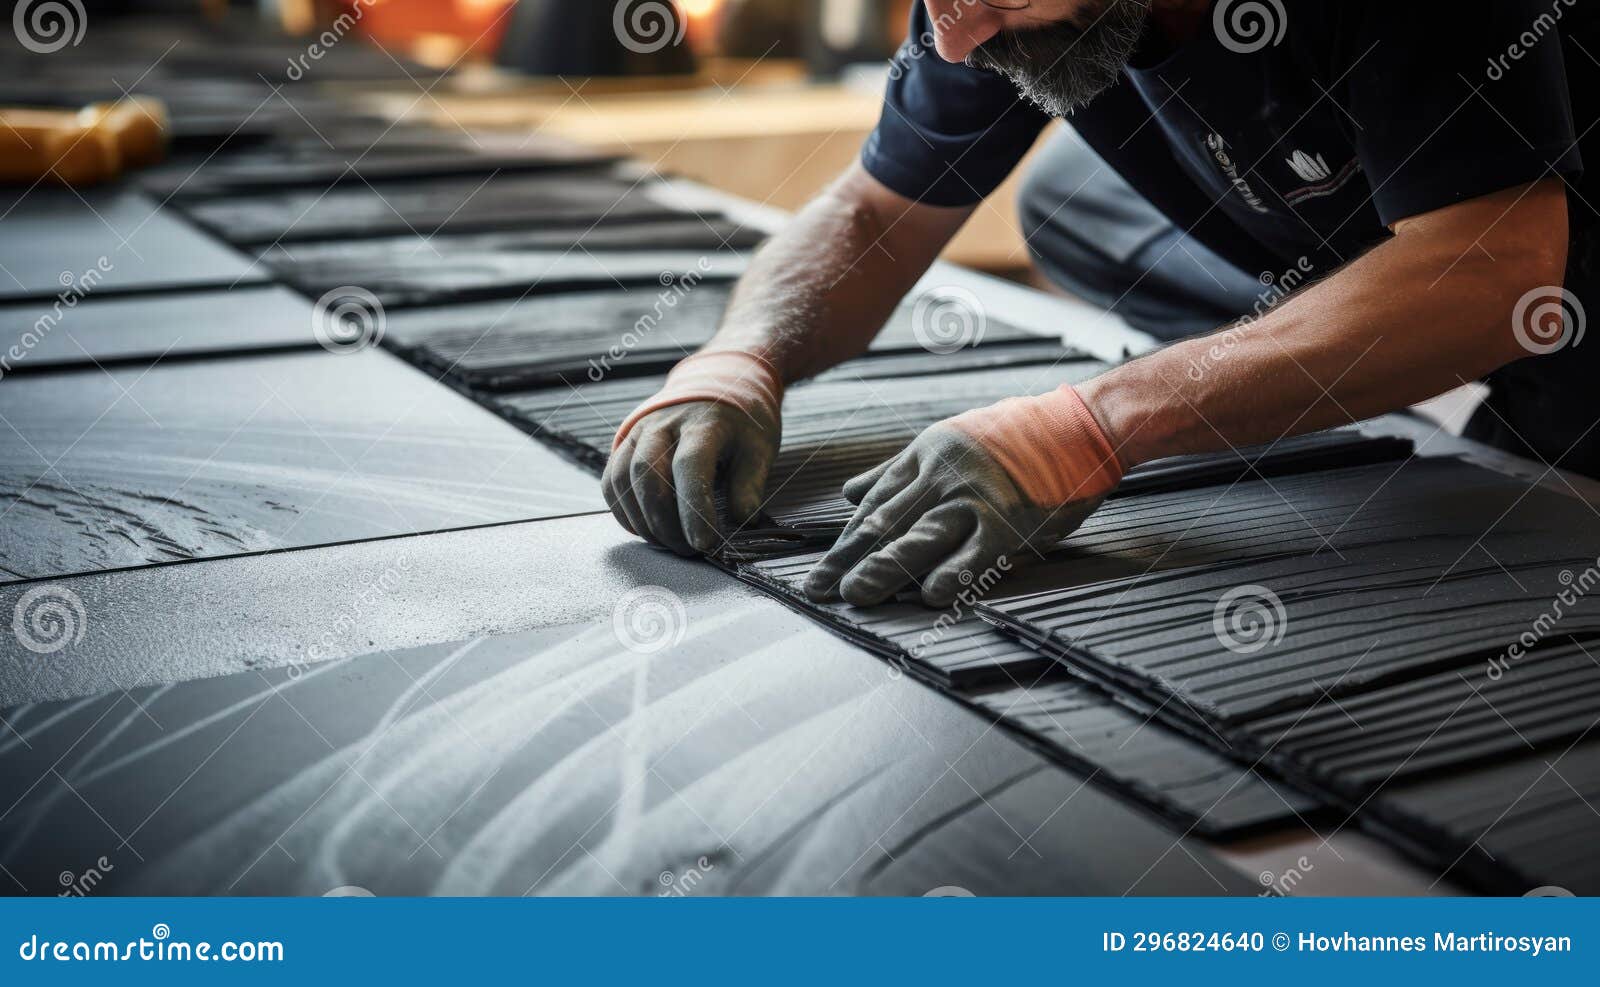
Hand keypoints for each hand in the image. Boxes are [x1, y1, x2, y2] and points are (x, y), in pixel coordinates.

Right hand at [603, 399, 778, 556]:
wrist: (716, 384)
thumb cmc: (740, 421)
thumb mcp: (759, 447)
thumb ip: (750, 484)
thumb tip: (743, 522)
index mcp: (703, 422)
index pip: (690, 466)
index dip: (694, 509)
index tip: (704, 543)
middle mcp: (664, 424)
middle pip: (648, 476)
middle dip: (665, 523)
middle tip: (687, 550)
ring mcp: (639, 431)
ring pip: (623, 480)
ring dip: (642, 521)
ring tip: (668, 543)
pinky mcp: (624, 442)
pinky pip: (611, 481)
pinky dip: (624, 511)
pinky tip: (645, 528)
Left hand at [802, 424, 1102, 607]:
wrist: (1080, 425)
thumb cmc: (1017, 436)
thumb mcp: (949, 439)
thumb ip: (897, 470)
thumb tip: (848, 492)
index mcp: (925, 455)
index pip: (873, 502)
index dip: (844, 538)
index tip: (823, 566)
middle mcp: (943, 476)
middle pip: (884, 523)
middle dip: (847, 560)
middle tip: (818, 589)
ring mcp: (976, 499)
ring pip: (918, 538)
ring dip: (883, 569)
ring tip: (855, 594)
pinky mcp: (1010, 522)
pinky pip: (974, 555)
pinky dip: (950, 575)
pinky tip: (927, 596)